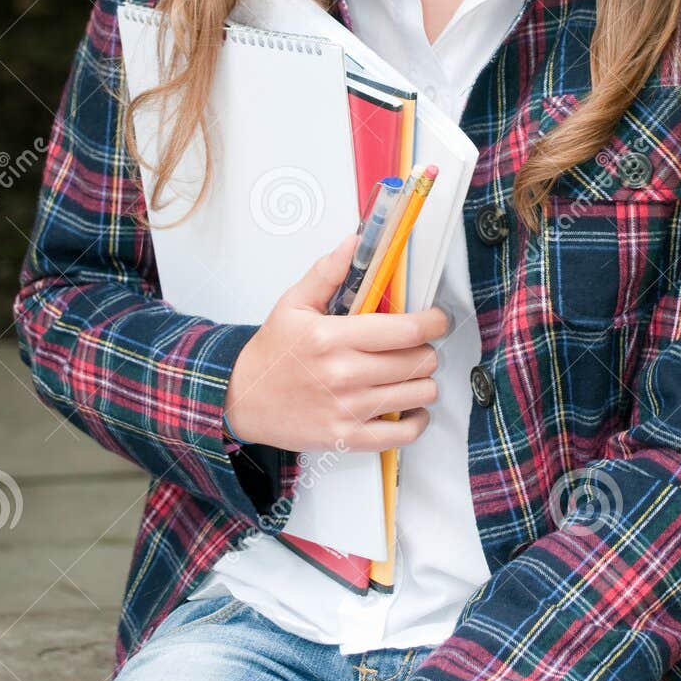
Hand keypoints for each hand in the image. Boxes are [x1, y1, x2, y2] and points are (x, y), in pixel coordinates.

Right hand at [223, 232, 449, 453]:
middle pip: (418, 362)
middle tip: (416, 346)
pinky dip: (417, 420)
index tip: (438, 319)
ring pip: (418, 394)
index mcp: (333, 337)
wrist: (242, 400)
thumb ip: (327, 273)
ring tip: (410, 374)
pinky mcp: (347, 437)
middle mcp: (344, 374)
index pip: (405, 330)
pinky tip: (410, 408)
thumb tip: (354, 243)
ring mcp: (347, 409)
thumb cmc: (273, 352)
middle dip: (426, 350)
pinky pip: (403, 434)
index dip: (433, 322)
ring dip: (424, 382)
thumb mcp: (293, 304)